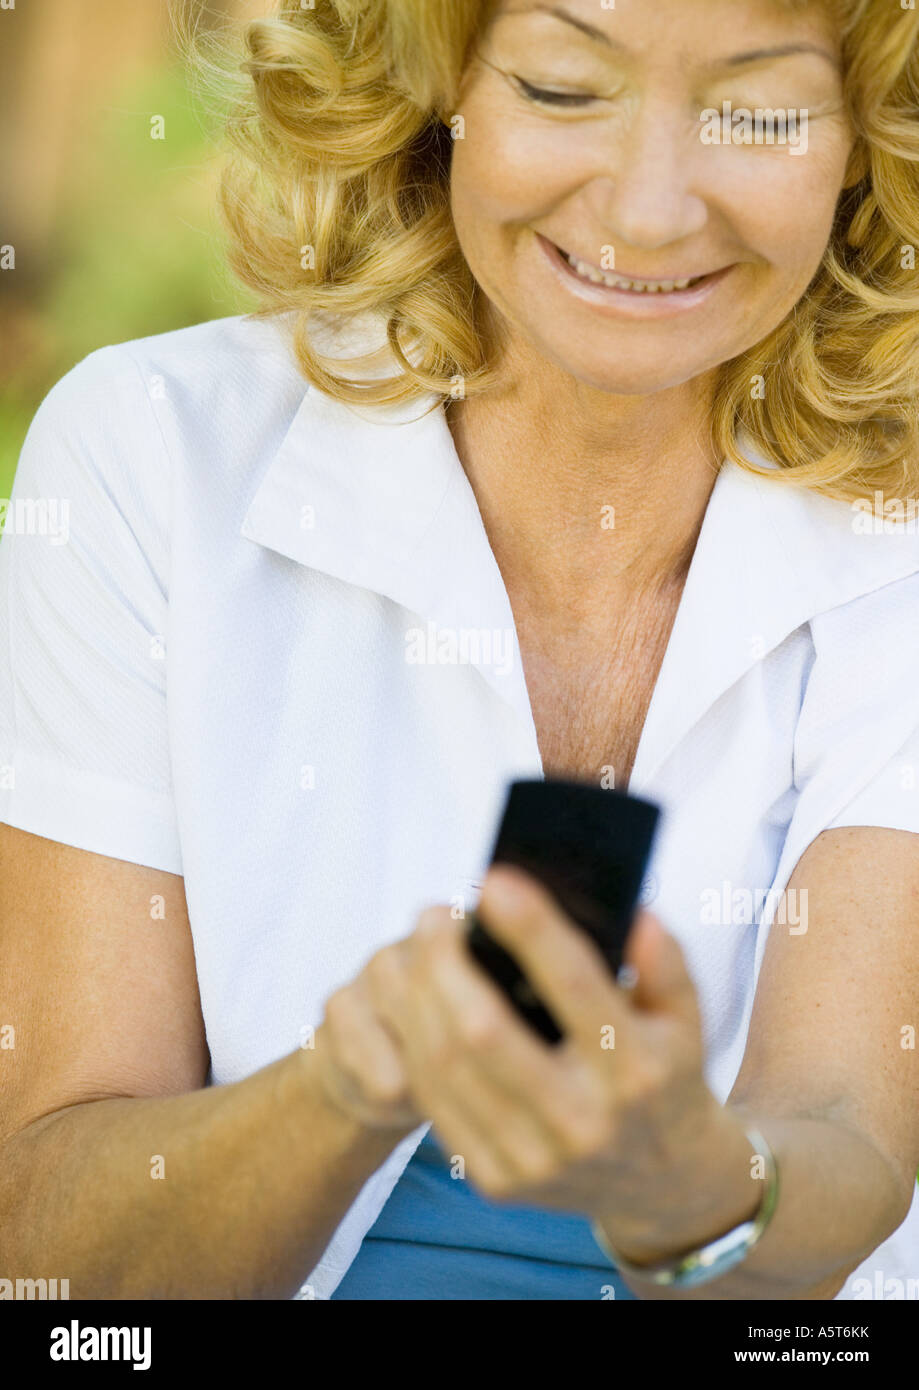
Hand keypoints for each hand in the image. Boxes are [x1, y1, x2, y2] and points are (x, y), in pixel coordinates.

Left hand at [322, 862, 730, 1245]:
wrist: (663, 1184)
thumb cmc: (666, 1075)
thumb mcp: (685, 1019)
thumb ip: (666, 964)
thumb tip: (633, 915)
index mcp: (638, 1071)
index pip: (576, 987)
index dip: (531, 930)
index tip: (494, 881)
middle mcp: (586, 1122)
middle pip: (482, 1030)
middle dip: (443, 961)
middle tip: (432, 914)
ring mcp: (536, 1160)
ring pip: (444, 1066)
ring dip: (418, 996)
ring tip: (420, 949)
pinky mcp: (498, 1181)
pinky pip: (435, 1102)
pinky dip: (417, 1043)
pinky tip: (419, 1004)